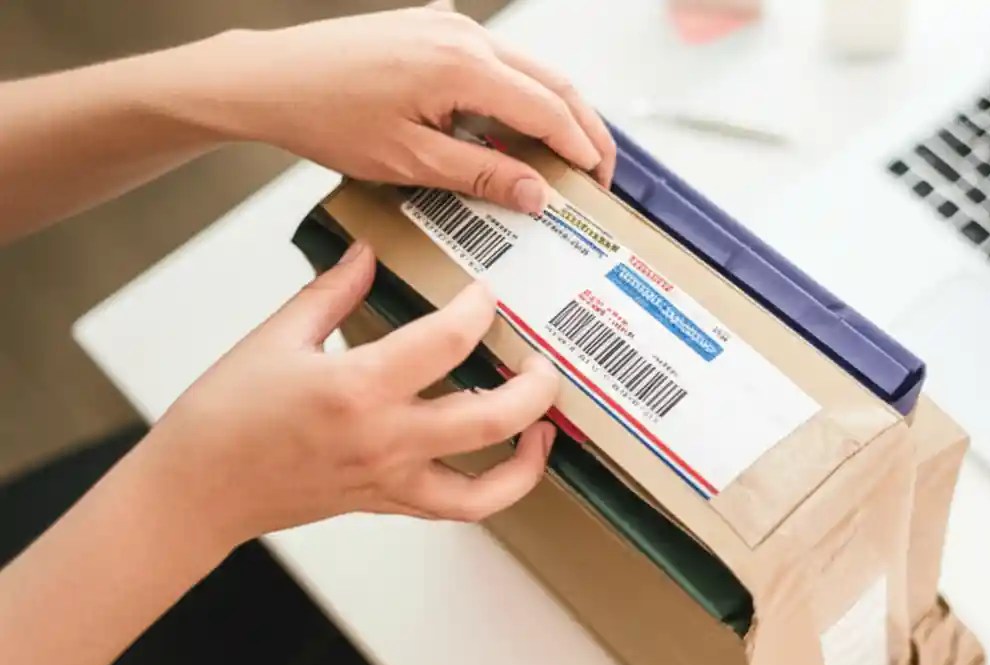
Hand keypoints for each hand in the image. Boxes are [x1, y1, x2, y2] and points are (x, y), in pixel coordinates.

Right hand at [127, 241, 558, 548]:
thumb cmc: (225, 416)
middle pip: (491, 417)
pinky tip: (504, 461)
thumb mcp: (276, 336)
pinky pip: (456, 508)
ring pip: (487, 486)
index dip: (478, 309)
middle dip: (534, 387)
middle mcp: (385, 438)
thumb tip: (368, 252)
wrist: (196, 489)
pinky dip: (493, 491)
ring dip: (529, 455)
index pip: (447, 341)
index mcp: (357, 386)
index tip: (486, 291)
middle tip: (542, 359)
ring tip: (545, 425)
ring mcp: (391, 478)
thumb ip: (333, 291)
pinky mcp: (387, 503)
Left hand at [175, 7, 615, 212]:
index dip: (580, 148)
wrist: (270, 79)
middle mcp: (465, 36)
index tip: (597, 181)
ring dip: (552, 108)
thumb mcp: (411, 161)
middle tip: (598, 168)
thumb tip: (536, 192)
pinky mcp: (432, 27)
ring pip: (527, 67)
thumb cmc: (326, 116)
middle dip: (583, 126)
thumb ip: (483, 174)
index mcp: (464, 67)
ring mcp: (449, 25)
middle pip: (552, 81)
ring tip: (562, 152)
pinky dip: (518, 91)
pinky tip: (514, 122)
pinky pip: (494, 59)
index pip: (548, 110)